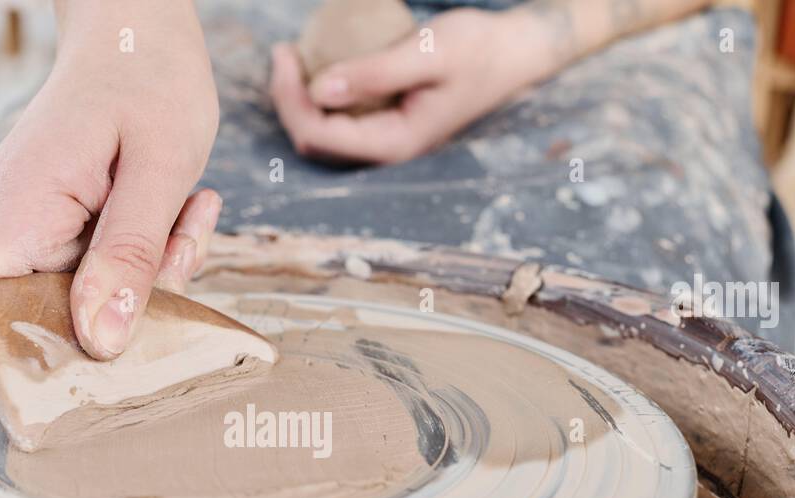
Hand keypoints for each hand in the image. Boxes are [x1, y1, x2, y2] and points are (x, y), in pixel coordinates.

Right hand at [0, 0, 220, 358]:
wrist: (137, 30)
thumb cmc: (147, 80)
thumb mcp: (159, 171)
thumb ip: (131, 257)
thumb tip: (102, 342)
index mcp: (16, 211)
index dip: (35, 351)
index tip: (111, 349)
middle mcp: (6, 224)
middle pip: (54, 315)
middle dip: (131, 299)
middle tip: (179, 241)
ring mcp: (27, 227)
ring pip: (87, 298)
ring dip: (150, 272)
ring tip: (182, 210)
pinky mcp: (53, 228)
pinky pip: (98, 271)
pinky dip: (145, 255)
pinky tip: (174, 208)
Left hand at [270, 7, 554, 165]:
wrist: (512, 54)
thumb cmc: (477, 50)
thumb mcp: (429, 53)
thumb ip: (376, 74)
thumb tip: (320, 89)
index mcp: (394, 143)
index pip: (319, 134)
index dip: (290, 98)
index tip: (284, 51)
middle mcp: (386, 151)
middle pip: (313, 140)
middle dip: (287, 100)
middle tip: (282, 50)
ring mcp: (385, 140)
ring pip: (322, 134)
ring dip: (299, 100)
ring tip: (291, 57)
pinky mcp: (385, 125)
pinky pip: (339, 120)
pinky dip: (319, 96)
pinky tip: (316, 64)